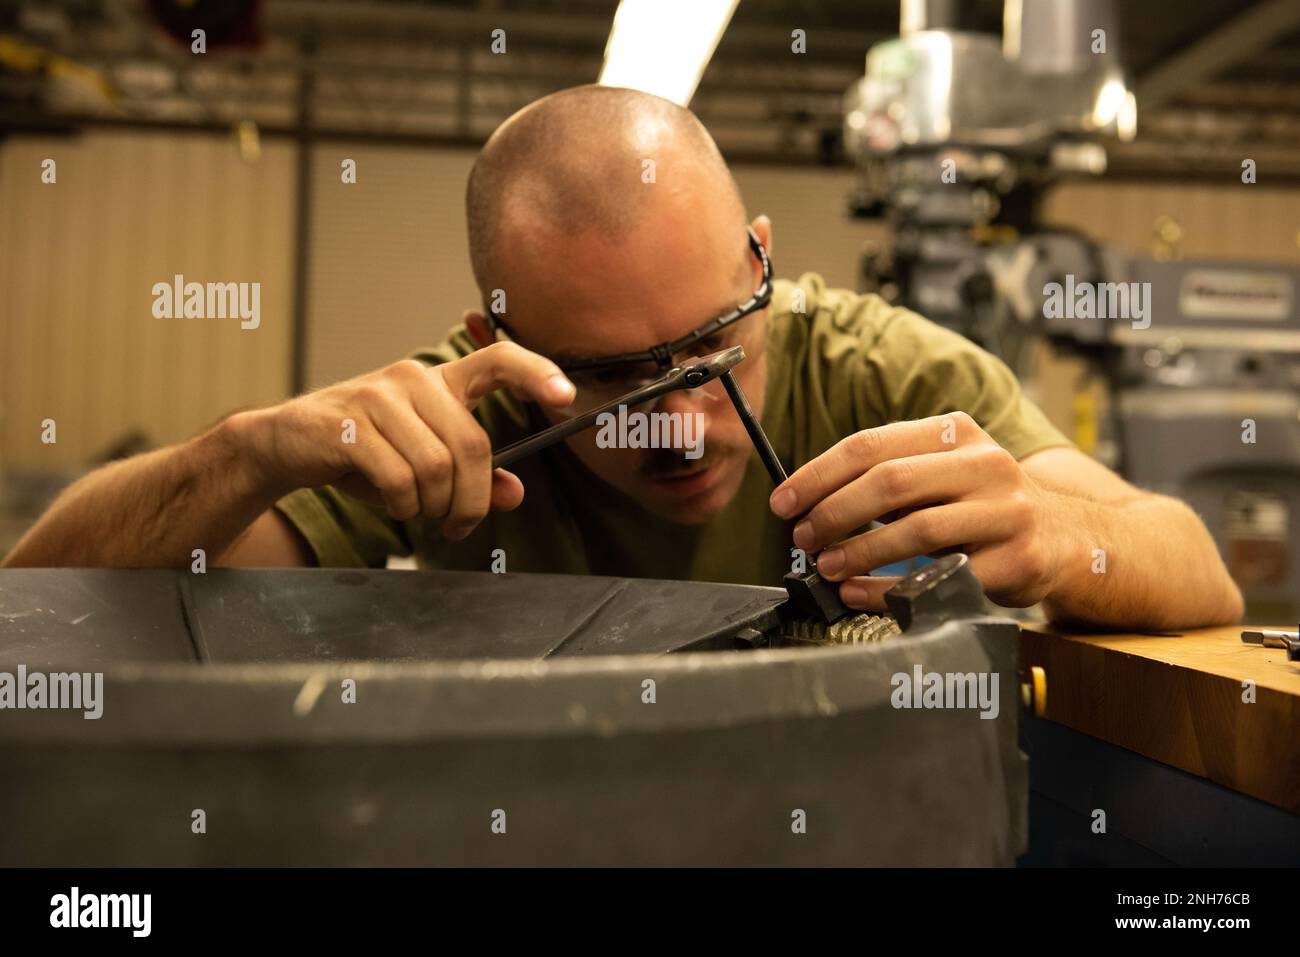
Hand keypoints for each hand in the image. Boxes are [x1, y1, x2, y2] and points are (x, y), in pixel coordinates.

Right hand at [239, 342, 575, 538]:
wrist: (285, 445)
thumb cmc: (362, 452)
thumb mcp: (423, 463)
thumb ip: (473, 476)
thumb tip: (515, 492)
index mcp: (439, 381)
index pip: (499, 359)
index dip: (537, 374)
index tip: (566, 398)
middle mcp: (413, 378)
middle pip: (472, 446)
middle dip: (471, 500)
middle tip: (456, 524)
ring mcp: (379, 397)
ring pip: (437, 468)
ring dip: (432, 507)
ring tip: (416, 512)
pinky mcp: (349, 425)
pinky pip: (400, 479)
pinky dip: (403, 506)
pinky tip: (394, 506)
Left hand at [769, 412, 1066, 609]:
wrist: (1068, 537)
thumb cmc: (985, 505)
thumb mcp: (944, 472)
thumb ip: (889, 477)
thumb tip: (809, 502)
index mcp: (957, 432)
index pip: (871, 445)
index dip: (818, 474)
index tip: (784, 501)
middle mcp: (986, 464)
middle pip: (890, 483)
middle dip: (834, 512)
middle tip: (803, 537)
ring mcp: (1006, 512)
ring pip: (916, 529)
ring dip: (858, 551)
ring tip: (826, 565)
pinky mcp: (1017, 560)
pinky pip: (940, 578)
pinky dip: (889, 589)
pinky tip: (859, 592)